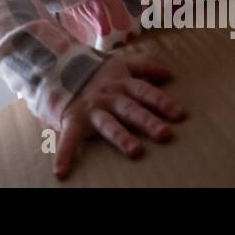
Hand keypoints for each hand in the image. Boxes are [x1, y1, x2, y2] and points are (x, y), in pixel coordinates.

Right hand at [53, 52, 184, 179]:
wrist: (55, 64)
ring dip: (121, 136)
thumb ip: (143, 65)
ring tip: (135, 151)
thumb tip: (169, 73)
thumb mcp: (118, 63)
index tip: (179, 114)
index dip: (161, 101)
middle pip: (130, 108)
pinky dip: (64, 153)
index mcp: (121, 84)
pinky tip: (61, 171)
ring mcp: (90, 109)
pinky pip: (68, 138)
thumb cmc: (93, 71)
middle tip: (165, 134)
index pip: (144, 91)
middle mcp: (108, 96)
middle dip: (147, 121)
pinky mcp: (72, 119)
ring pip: (108, 123)